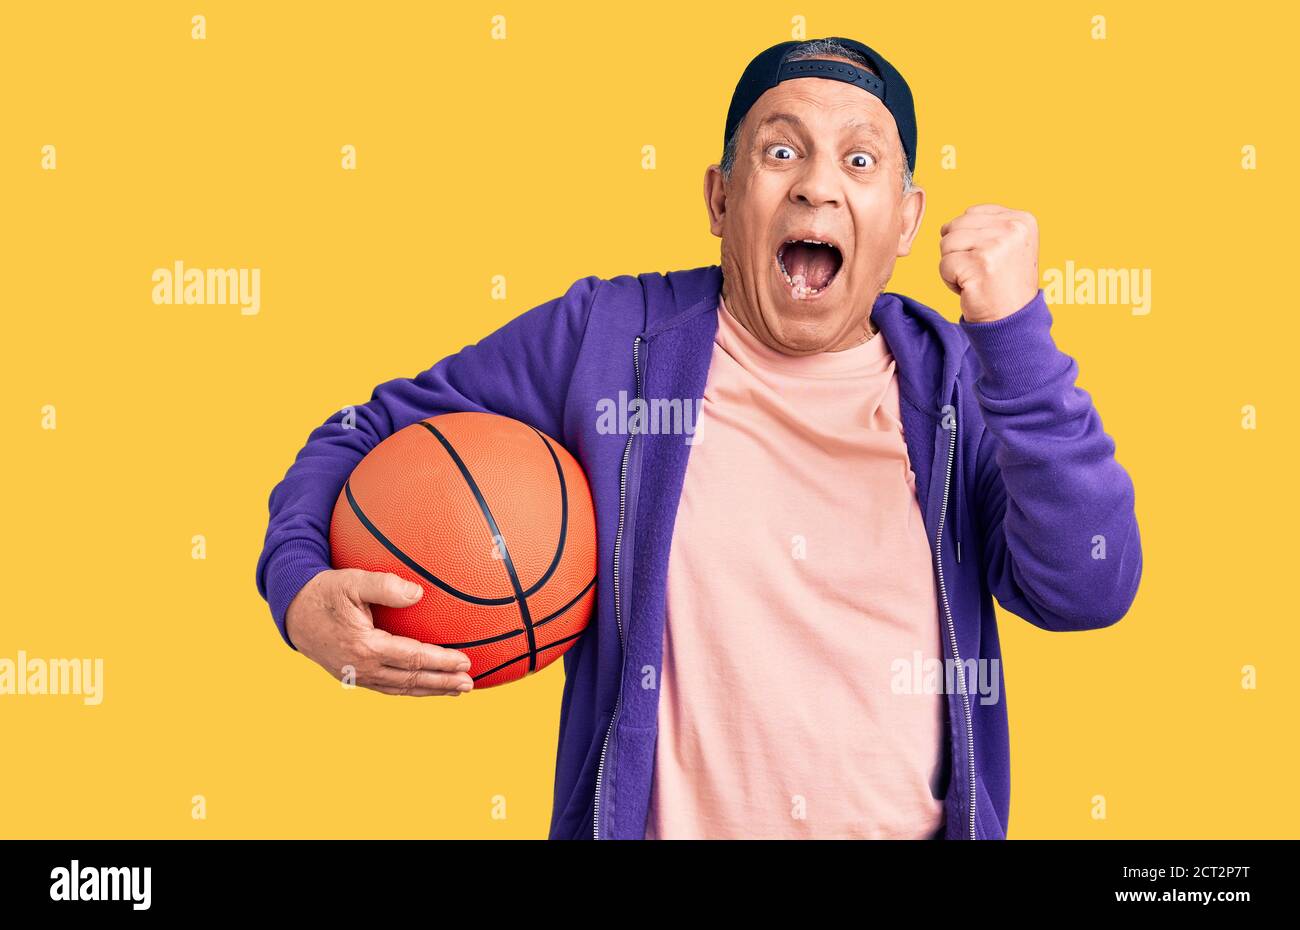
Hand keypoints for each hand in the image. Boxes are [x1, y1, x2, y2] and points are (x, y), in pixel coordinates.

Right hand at [285, 568, 473, 696]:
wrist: (293, 612)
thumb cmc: (326, 592)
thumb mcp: (353, 581)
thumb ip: (386, 586)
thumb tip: (418, 593)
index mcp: (365, 646)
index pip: (413, 659)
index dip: (441, 662)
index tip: (465, 661)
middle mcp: (362, 667)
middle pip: (411, 680)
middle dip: (442, 683)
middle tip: (470, 684)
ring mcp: (357, 675)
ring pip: (401, 688)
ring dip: (430, 690)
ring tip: (456, 689)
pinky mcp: (353, 676)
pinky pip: (388, 687)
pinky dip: (410, 688)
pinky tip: (426, 685)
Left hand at [938, 204, 1039, 322]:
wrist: (1012, 320)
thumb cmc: (1003, 284)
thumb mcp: (1007, 246)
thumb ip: (986, 227)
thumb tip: (945, 226)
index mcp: (1021, 220)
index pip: (972, 213)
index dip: (970, 239)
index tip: (989, 259)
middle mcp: (1012, 228)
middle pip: (956, 225)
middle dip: (958, 251)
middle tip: (980, 271)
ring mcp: (996, 246)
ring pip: (947, 243)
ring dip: (953, 265)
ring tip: (975, 279)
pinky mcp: (979, 265)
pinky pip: (944, 264)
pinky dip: (950, 281)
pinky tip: (970, 289)